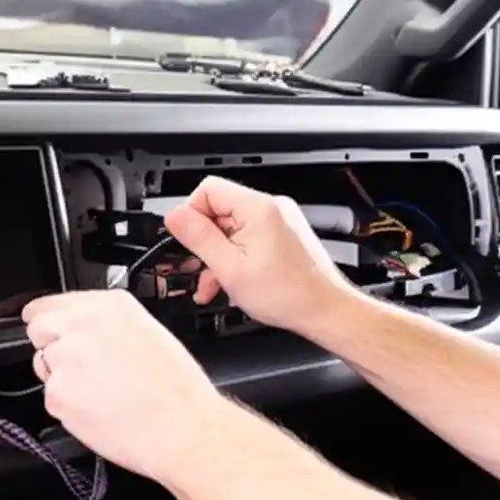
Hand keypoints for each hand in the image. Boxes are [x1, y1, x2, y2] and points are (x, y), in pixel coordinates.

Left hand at [22, 289, 222, 482]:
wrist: (184, 429)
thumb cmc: (177, 389)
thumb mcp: (148, 332)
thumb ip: (106, 324)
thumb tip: (81, 329)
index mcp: (109, 305)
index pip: (51, 303)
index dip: (49, 319)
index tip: (48, 327)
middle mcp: (82, 325)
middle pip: (38, 329)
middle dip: (51, 347)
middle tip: (82, 369)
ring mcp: (66, 358)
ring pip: (44, 366)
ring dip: (63, 379)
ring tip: (102, 393)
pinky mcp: (58, 393)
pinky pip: (52, 398)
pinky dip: (69, 408)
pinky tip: (100, 410)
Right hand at [162, 176, 356, 334]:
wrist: (325, 310)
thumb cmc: (288, 294)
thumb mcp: (229, 268)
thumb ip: (198, 238)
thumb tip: (174, 216)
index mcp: (257, 208)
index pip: (207, 189)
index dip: (191, 215)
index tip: (187, 240)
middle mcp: (271, 207)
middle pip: (218, 209)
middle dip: (204, 241)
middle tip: (201, 266)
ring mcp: (279, 220)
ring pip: (231, 227)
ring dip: (218, 254)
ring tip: (215, 282)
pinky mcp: (283, 234)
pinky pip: (248, 236)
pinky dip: (235, 256)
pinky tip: (231, 280)